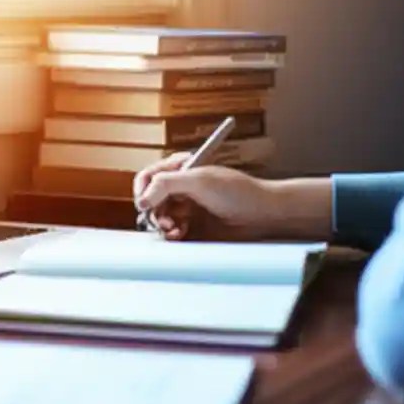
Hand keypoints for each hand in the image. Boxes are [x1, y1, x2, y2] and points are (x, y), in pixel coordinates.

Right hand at [133, 160, 278, 240]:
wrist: (262, 214)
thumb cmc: (238, 191)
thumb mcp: (198, 180)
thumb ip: (165, 184)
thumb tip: (142, 200)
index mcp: (180, 168)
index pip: (148, 176)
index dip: (143, 190)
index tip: (144, 205)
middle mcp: (180, 186)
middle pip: (149, 199)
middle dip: (153, 211)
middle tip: (163, 222)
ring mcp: (186, 206)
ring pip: (158, 217)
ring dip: (161, 224)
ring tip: (173, 230)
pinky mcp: (192, 225)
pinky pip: (170, 231)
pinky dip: (171, 234)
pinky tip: (180, 234)